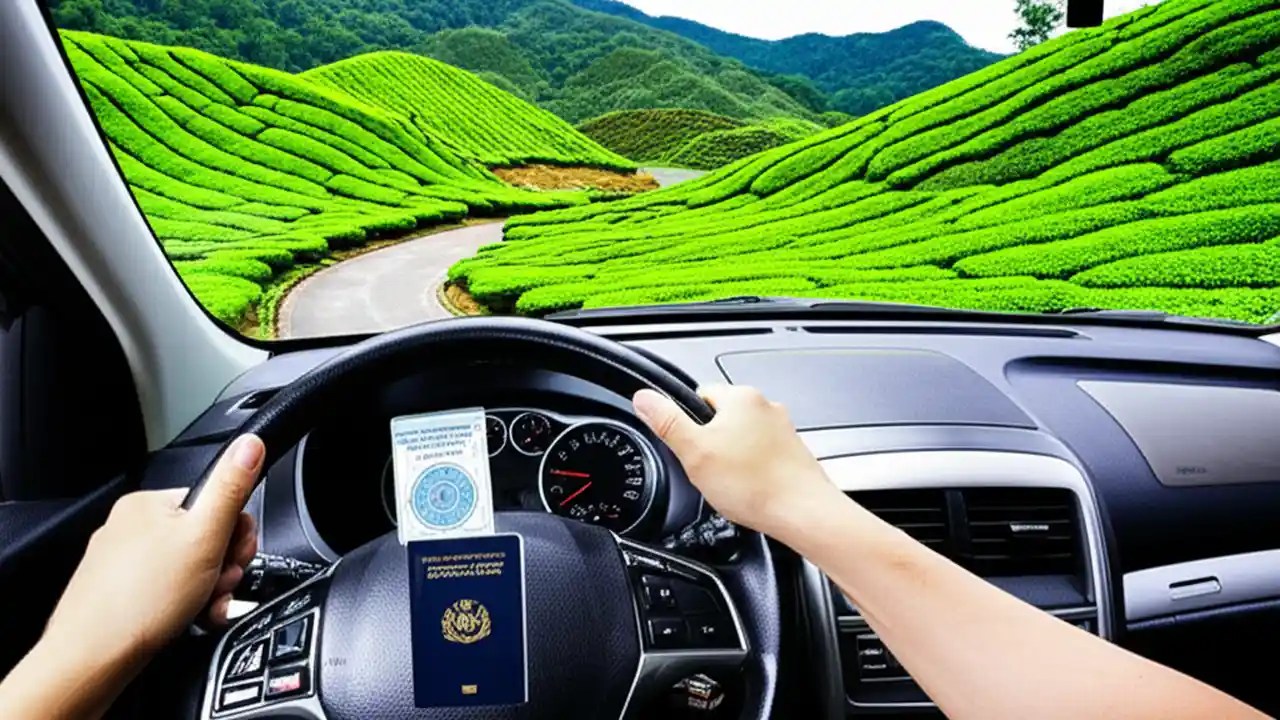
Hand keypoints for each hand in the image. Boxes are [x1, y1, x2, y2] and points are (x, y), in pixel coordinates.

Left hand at [42, 434, 262, 664]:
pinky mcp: (123, 594)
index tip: (235, 556)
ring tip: (204, 607)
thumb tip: (250, 443)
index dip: (236, 534)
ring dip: (210, 589)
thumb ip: (231, 489)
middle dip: (223, 566)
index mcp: (149, 504)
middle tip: (219, 585)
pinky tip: (192, 618)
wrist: (94, 658)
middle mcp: (132, 529)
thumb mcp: (204, 536)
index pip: (215, 503)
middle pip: (205, 538)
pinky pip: (170, 591)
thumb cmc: (141, 600)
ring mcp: (124, 564)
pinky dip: (188, 605)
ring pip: (191, 569)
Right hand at [633, 385, 838, 534]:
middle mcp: (765, 406)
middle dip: (710, 443)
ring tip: (733, 483)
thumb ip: (667, 422)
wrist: (803, 513)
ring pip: (740, 439)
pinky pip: (760, 456)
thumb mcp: (695, 452)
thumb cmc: (755, 485)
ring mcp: (781, 429)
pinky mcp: (791, 452)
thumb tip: (644, 398)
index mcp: (740, 397)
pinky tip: (750, 489)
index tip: (691, 447)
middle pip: (719, 418)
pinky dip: (752, 470)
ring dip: (732, 458)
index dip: (687, 423)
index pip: (697, 395)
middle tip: (709, 470)